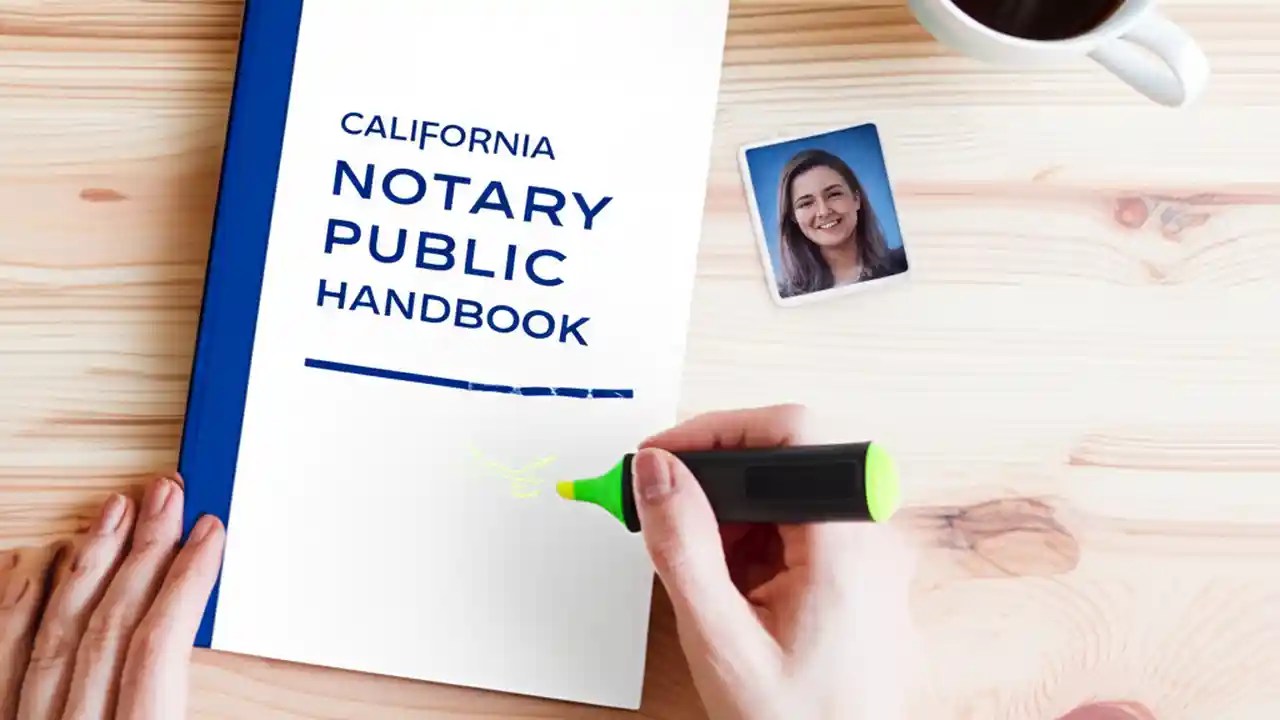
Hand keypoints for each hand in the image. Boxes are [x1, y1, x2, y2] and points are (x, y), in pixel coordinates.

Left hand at [0, 475, 225, 719]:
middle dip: (146, 553)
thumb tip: (213, 633)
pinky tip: (33, 565)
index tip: (207, 534)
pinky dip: (17, 608)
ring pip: (56, 634)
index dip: (188, 582)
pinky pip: (1, 662)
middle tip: (167, 500)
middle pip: (110, 626)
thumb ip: (193, 696)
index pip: (158, 647)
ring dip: (90, 563)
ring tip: (116, 513)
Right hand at [633, 405, 916, 719]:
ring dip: (734, 521)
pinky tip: (738, 594)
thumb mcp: (720, 640)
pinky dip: (757, 546)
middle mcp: (872, 540)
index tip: (662, 458)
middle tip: (666, 522)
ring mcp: (871, 558)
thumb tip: (656, 471)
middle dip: (717, 485)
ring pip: (789, 497)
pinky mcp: (861, 576)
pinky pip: (801, 531)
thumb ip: (684, 547)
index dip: (718, 431)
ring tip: (711, 582)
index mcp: (848, 547)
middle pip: (787, 462)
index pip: (791, 434)